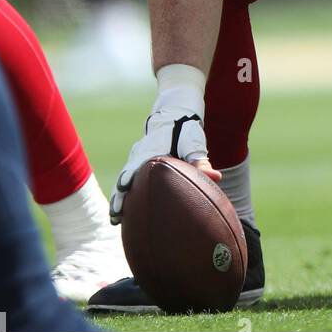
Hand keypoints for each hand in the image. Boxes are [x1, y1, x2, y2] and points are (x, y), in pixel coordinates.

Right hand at [110, 81, 219, 222]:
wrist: (174, 112)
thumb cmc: (185, 129)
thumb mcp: (194, 142)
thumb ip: (201, 161)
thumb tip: (216, 177)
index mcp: (150, 150)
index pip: (136, 165)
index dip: (128, 178)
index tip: (123, 189)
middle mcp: (139, 155)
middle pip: (124, 177)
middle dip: (119, 196)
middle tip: (116, 214)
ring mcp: (136, 159)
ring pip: (123, 179)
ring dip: (119, 198)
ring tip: (115, 219)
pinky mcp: (137, 163)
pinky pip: (127, 179)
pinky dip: (124, 193)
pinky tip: (124, 212)